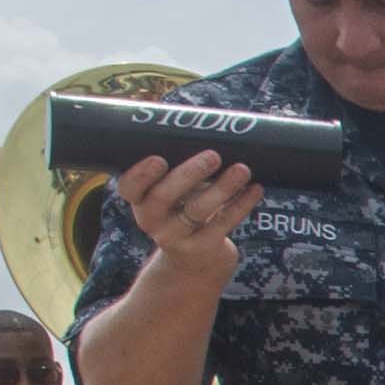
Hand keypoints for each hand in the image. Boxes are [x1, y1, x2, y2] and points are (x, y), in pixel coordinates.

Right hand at [115, 148, 258, 271]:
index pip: (128, 187)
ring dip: (222, 187)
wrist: (194, 259)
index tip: (159, 158)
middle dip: (190, 174)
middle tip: (213, 155)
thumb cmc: (182, 208)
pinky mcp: (203, 246)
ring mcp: (176, 236)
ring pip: (198, 210)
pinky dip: (241, 204)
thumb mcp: (171, 189)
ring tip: (242, 169)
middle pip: (165, 196)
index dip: (140, 175)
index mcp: (139, 200)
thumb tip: (201, 125)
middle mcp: (152, 220)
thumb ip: (176, 165)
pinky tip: (256, 188)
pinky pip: (223, 223)